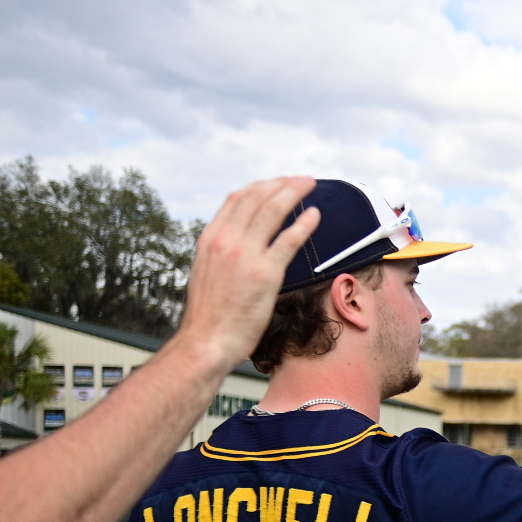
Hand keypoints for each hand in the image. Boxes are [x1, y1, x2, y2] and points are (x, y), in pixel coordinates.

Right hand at [173, 177, 320, 371]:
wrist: (206, 341)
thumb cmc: (209, 317)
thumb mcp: (207, 274)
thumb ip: (221, 256)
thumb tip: (236, 247)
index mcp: (210, 239)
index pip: (236, 200)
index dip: (260, 187)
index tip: (277, 184)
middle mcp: (226, 241)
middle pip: (257, 198)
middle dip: (281, 184)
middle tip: (301, 179)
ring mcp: (245, 256)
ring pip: (273, 211)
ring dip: (294, 193)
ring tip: (311, 185)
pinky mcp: (265, 274)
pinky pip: (288, 240)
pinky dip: (303, 223)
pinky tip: (315, 215)